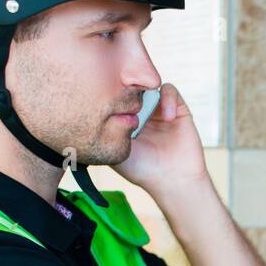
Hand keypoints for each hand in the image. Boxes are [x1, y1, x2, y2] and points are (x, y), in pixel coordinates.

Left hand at [114, 82, 208, 198]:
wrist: (174, 182)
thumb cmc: (143, 171)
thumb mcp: (114, 151)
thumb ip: (103, 132)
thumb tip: (87, 111)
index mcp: (126, 118)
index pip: (115, 94)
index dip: (112, 91)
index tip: (109, 97)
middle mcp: (142, 111)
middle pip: (131, 85)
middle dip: (127, 87)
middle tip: (125, 97)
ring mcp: (159, 109)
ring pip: (148, 83)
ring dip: (145, 91)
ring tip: (145, 109)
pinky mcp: (178, 109)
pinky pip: (168, 90)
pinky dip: (166, 99)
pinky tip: (167, 118)